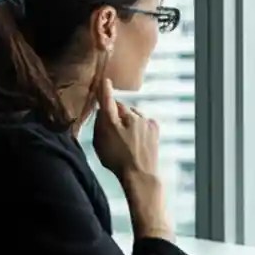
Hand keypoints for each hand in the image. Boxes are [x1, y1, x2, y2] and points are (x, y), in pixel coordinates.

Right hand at [93, 79, 166, 235]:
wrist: (140, 174)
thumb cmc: (116, 161)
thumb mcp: (99, 144)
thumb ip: (99, 124)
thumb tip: (103, 111)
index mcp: (113, 120)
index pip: (107, 100)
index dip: (105, 90)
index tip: (105, 80)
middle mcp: (130, 116)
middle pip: (121, 108)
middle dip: (117, 114)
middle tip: (114, 130)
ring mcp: (144, 120)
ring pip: (133, 114)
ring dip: (129, 120)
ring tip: (127, 139)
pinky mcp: (154, 126)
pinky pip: (144, 120)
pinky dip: (140, 125)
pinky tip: (137, 138)